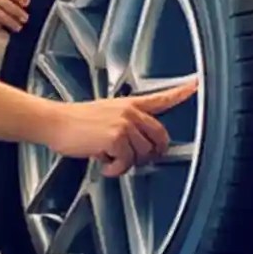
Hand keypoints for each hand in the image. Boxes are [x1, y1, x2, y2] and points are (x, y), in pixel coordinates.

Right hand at [43, 81, 197, 176]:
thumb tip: (137, 147)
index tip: (196, 85)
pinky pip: (127, 162)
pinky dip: (116, 168)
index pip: (161, 97)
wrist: (56, 122)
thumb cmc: (75, 121)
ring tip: (110, 158)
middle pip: (161, 136)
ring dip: (127, 163)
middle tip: (136, 159)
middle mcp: (130, 112)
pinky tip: (104, 163)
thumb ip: (125, 125)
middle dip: (153, 153)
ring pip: (143, 153)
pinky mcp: (117, 138)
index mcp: (129, 104)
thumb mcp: (105, 114)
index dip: (182, 92)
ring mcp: (125, 124)